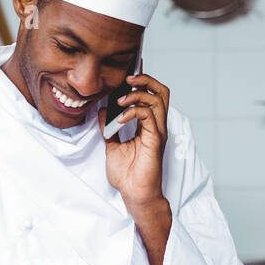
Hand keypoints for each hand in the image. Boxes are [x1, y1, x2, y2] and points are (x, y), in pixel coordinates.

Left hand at [98, 71, 168, 211]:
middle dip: (146, 79)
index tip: (129, 70)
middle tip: (128, 78)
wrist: (134, 194)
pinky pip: (148, 116)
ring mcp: (158, 132)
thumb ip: (109, 127)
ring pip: (158, 99)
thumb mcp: (111, 145)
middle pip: (161, 91)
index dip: (143, 80)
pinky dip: (133, 112)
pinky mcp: (155, 140)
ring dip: (138, 94)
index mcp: (149, 125)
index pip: (152, 95)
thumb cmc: (127, 175)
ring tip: (121, 100)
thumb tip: (103, 110)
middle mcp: (157, 126)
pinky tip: (120, 118)